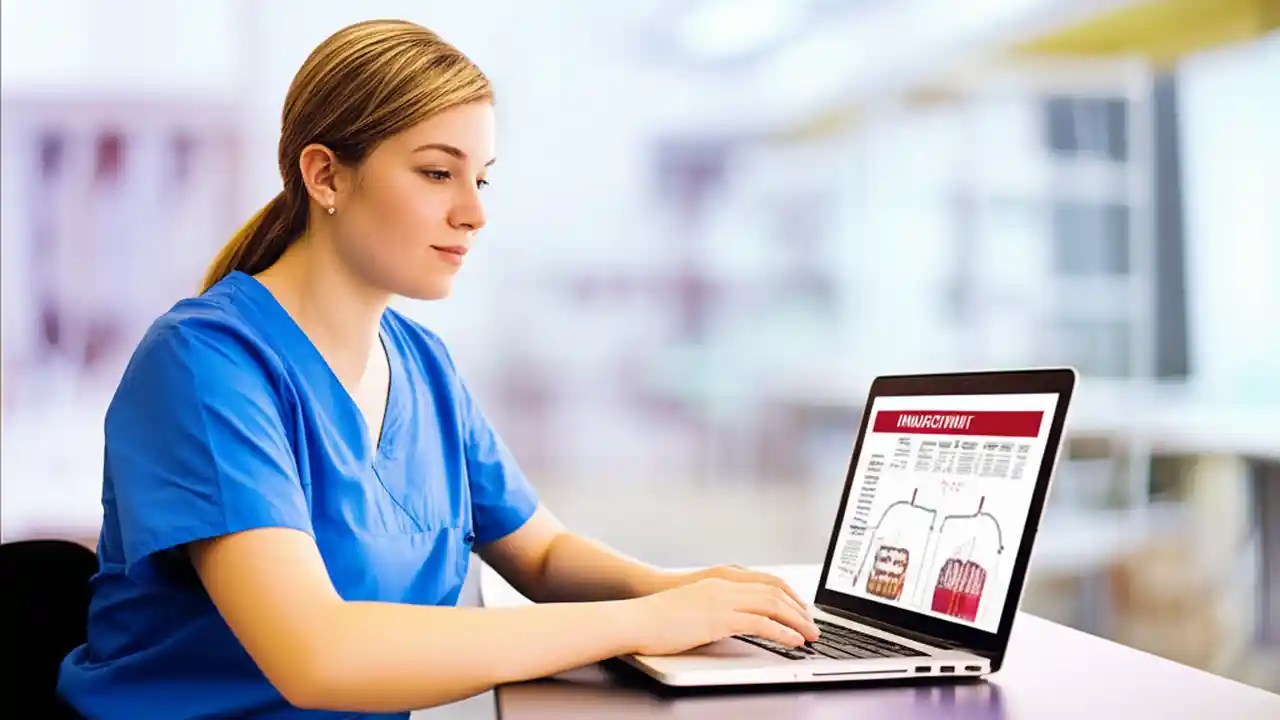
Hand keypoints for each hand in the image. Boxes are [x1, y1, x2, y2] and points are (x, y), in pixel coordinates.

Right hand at [625, 576, 820, 656]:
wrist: (637, 617)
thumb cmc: (658, 616)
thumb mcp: (694, 605)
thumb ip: (715, 607)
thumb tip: (732, 621)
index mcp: (720, 580)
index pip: (765, 581)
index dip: (788, 594)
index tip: (801, 608)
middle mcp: (725, 585)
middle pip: (774, 591)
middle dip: (798, 608)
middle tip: (813, 624)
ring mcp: (722, 600)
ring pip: (773, 604)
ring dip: (797, 620)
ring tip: (811, 635)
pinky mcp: (719, 618)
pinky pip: (761, 623)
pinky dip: (782, 632)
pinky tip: (793, 641)